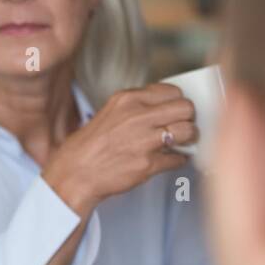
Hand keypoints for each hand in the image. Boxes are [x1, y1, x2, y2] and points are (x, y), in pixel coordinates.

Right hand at [42, 83, 194, 216]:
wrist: (75, 173)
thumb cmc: (90, 146)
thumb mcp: (110, 113)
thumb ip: (137, 107)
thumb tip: (164, 108)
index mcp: (128, 99)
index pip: (172, 91)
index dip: (178, 102)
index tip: (176, 109)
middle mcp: (138, 116)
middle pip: (185, 108)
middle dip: (188, 118)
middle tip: (183, 125)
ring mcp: (145, 141)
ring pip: (188, 131)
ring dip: (189, 138)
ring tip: (182, 142)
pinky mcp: (149, 164)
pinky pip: (178, 158)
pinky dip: (179, 160)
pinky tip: (171, 159)